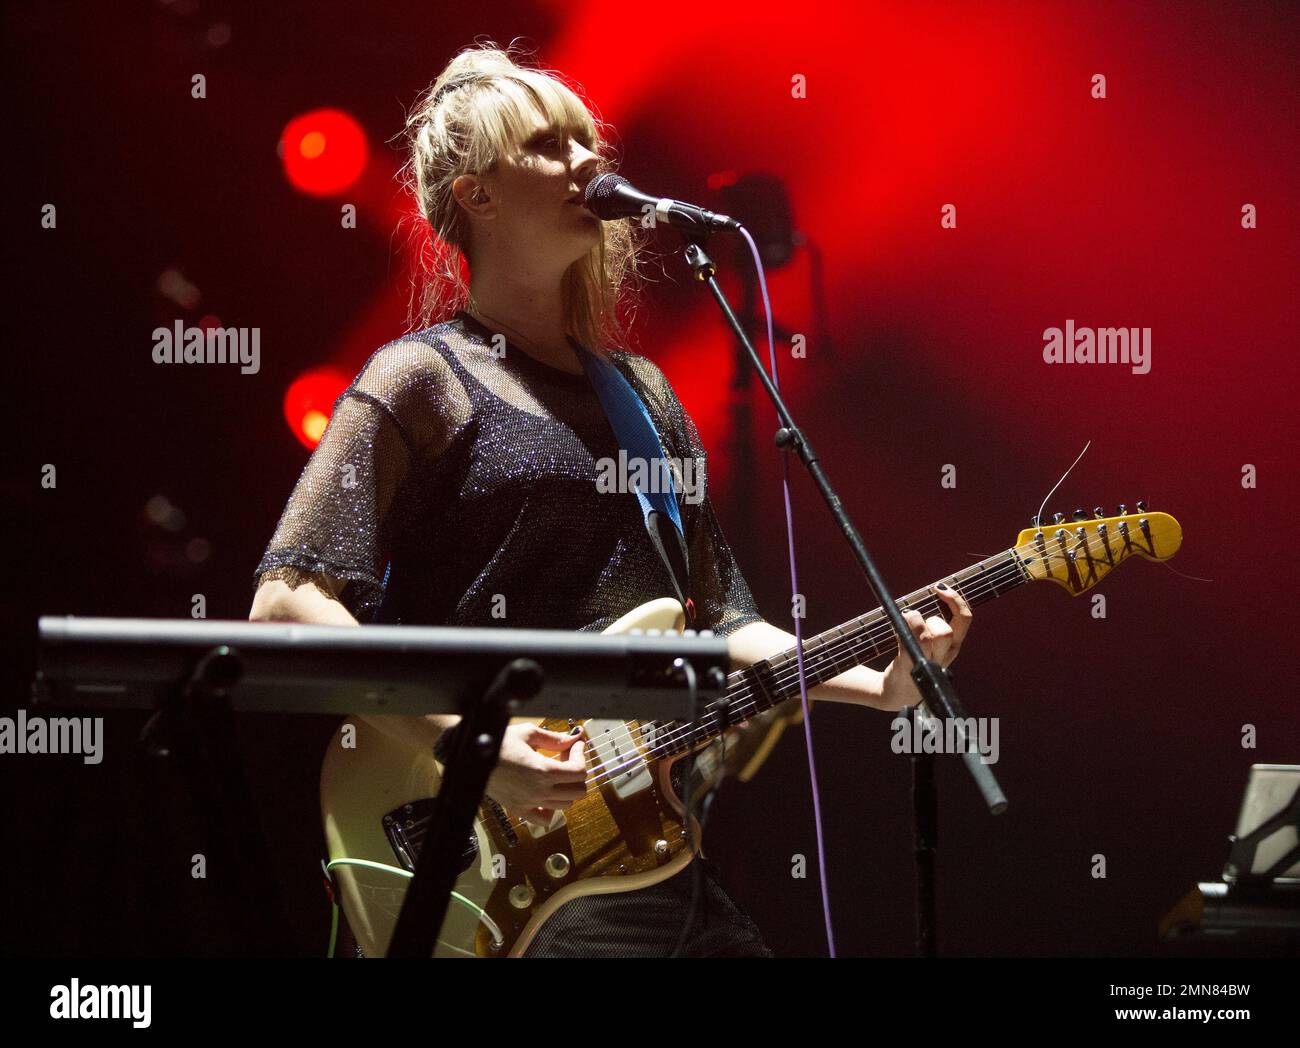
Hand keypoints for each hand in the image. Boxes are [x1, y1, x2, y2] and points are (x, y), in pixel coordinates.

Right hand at [485, 723, 587, 829]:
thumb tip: (575, 736)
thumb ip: (555, 738)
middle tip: (568, 759)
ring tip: (557, 773)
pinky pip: (544, 819)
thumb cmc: (497, 743)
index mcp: (543, 771)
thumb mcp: (528, 734)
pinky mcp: (519, 809)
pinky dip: (551, 810)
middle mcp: (539, 791)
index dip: (581, 756)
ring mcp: (529, 803)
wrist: (471, 759)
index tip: (575, 746)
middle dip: (578, 774)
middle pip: (578, 791)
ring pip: (566, 805)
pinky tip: (547, 795)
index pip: (579, 771)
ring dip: (567, 789)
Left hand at [879, 584, 972, 710]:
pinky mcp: (909, 668)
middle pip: (946, 631)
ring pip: (928, 639)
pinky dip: (904, 630)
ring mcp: (928, 664)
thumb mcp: (930, 639)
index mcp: (953, 645)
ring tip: (906, 619)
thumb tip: (935, 590)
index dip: (955, 600)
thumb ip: (933, 619)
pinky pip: (908, 647)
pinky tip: (898, 625)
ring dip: (914, 623)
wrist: (897, 691)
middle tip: (915, 616)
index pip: (964, 619)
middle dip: (931, 618)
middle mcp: (945, 655)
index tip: (939, 587)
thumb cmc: (914, 658)